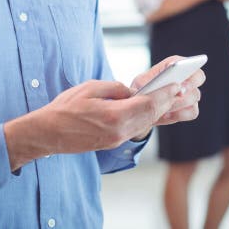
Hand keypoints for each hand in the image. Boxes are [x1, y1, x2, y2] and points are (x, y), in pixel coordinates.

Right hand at [4, 76, 183, 170]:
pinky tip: (152, 110)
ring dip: (160, 111)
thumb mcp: (91, 88)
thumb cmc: (65, 108)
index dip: (166, 94)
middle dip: (168, 102)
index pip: (148, 104)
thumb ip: (116, 89)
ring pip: (145, 124)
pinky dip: (146, 118)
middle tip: (182, 90)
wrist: (47, 133)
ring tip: (172, 99)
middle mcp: (118, 131)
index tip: (177, 85)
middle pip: (151, 116)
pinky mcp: (112, 142)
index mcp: (114, 116)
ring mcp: (115, 139)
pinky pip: (135, 128)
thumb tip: (132, 91)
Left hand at [129, 56, 204, 130]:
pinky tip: (166, 115)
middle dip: (189, 86)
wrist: (141, 109)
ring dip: (179, 103)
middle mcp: (186, 78)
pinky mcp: (190, 108)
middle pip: (198, 77)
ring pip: (194, 96)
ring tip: (164, 108)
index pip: (188, 62)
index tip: (179, 79)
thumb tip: (160, 89)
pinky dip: (179, 114)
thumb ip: (150, 84)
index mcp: (175, 66)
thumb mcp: (140, 84)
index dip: (188, 68)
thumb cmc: (141, 91)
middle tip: (177, 93)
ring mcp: (190, 93)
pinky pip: (192, 111)